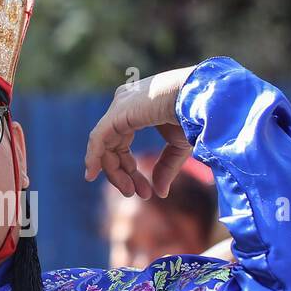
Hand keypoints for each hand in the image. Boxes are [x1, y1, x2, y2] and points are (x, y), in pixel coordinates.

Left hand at [83, 66, 194, 197]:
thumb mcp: (179, 147)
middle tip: (134, 193)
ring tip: (129, 191)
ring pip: (104, 146)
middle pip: (111, 147)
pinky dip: (93, 157)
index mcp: (137, 109)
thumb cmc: (193, 115)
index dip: (129, 170)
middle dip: (122, 174)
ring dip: (113, 172)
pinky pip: (97, 138)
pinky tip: (91, 175)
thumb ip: (165, 168)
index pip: (121, 144)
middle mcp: (124, 105)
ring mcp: (119, 107)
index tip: (145, 192)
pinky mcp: (117, 112)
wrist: (198, 98)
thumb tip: (160, 193)